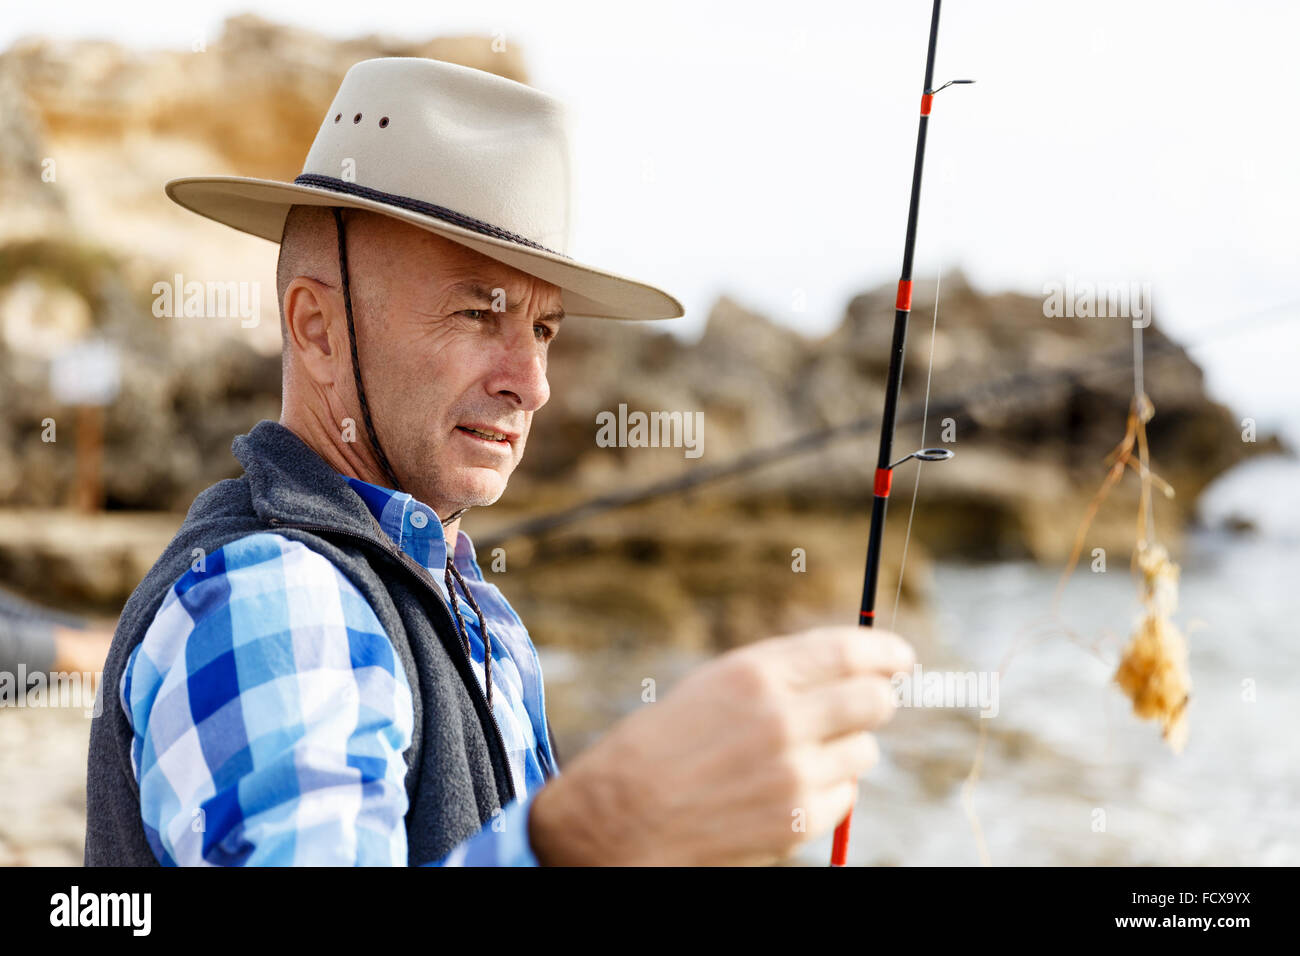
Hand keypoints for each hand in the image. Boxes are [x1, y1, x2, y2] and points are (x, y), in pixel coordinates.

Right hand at [529, 625, 914, 865]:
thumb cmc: (664, 744)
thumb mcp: (715, 685)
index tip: (900, 657)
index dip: (885, 651)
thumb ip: (781, 674)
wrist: (622, 817)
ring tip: (798, 756)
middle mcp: (782, 718)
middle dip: (877, 700)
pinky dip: (827, 791)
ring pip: (865, 752)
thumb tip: (850, 666)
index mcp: (756, 674)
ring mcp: (794, 772)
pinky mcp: (798, 819)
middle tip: (866, 705)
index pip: (848, 652)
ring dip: (846, 750)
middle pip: (875, 701)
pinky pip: (844, 796)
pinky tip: (784, 789)